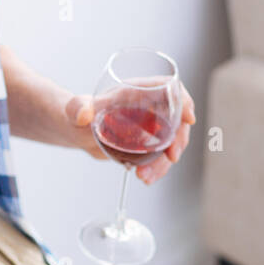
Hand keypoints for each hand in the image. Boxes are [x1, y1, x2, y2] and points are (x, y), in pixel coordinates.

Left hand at [63, 80, 196, 184]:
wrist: (75, 131)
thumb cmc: (77, 113)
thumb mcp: (75, 110)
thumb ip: (77, 108)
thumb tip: (83, 115)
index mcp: (136, 91)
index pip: (168, 87)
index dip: (183, 99)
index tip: (188, 117)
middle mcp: (148, 106)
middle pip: (176, 118)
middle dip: (179, 139)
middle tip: (171, 157)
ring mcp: (150, 126)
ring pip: (171, 141)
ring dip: (165, 162)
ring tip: (145, 177)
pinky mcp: (147, 143)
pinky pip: (161, 155)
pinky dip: (157, 169)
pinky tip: (145, 177)